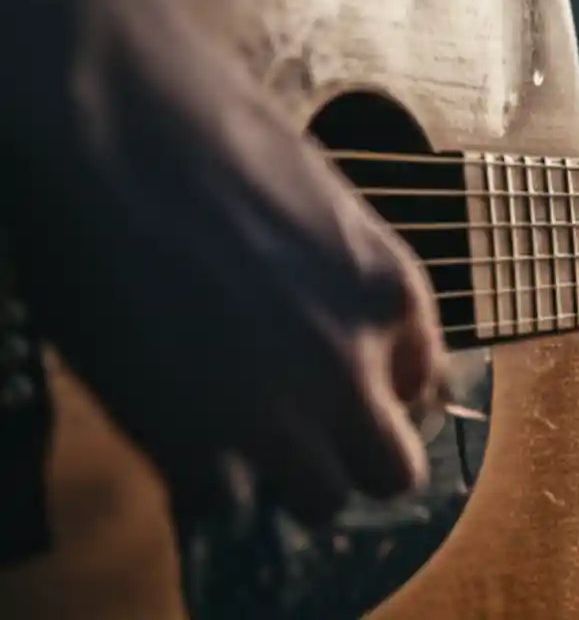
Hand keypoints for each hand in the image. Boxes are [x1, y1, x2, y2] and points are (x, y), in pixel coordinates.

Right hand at [4, 0, 446, 523]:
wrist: (115, 118)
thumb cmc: (205, 133)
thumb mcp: (317, 205)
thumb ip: (337, 284)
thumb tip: (322, 330)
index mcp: (391, 293)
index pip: (420, 388)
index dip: (370, 392)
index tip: (331, 388)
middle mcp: (356, 360)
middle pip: (391, 470)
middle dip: (348, 460)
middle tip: (297, 440)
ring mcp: (285, 408)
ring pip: (320, 501)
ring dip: (279, 480)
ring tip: (228, 437)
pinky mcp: (199, 439)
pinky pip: (222, 504)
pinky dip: (198, 480)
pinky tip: (170, 426)